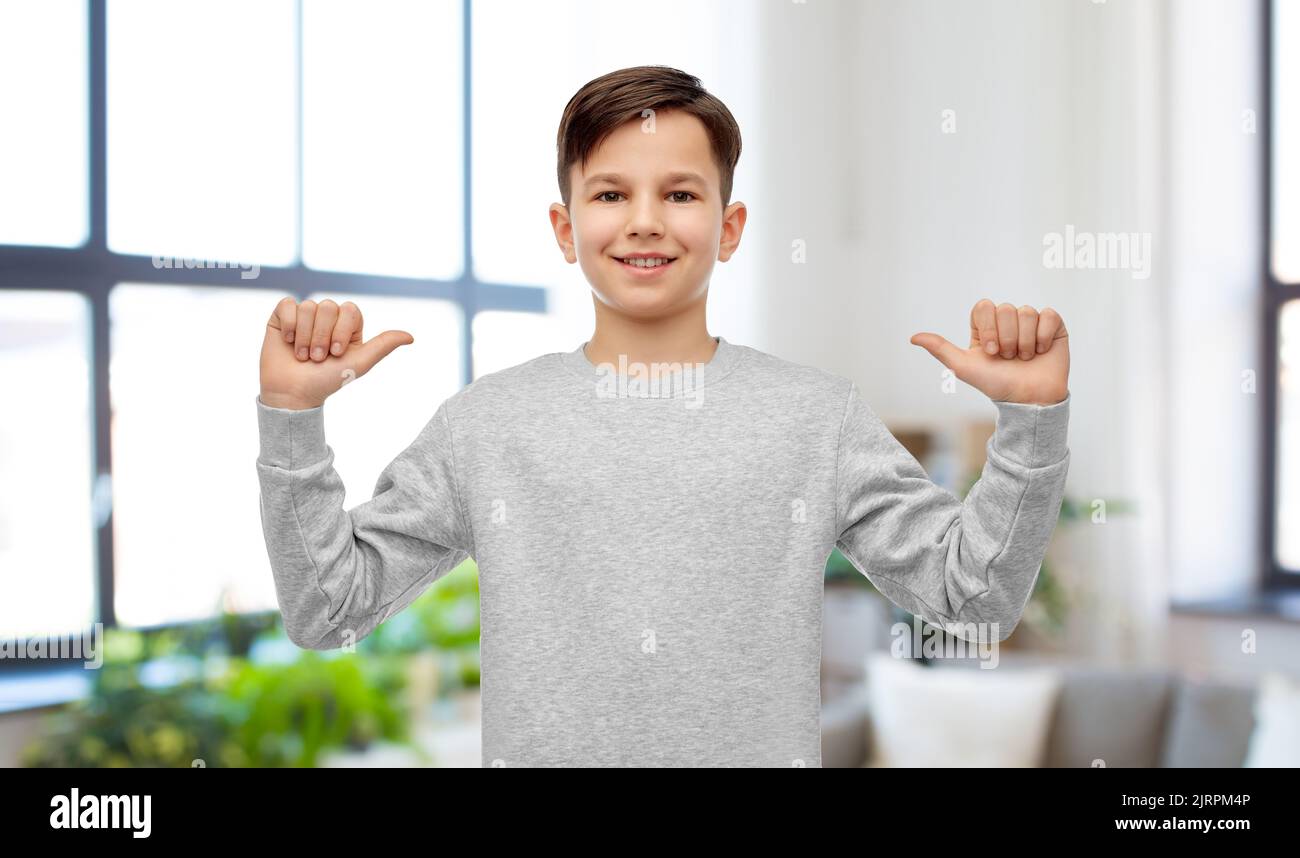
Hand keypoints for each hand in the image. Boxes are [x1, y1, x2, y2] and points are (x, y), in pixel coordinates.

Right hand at [259, 297, 413, 409]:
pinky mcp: (282, 316)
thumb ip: (383, 346)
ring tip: (303, 355)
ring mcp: (305, 316)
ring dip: (305, 336)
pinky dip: (289, 325)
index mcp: (347, 326)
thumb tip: (411, 337)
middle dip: (322, 337)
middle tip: (317, 358)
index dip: (341, 330)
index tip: (336, 354)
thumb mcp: (359, 364)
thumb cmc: (327, 381)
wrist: (293, 393)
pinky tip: (289, 342)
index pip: (350, 309)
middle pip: (328, 306)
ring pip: (308, 307)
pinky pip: (288, 305)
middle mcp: (327, 318)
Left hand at [909, 300, 1068, 405]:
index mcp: (986, 327)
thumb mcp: (963, 367)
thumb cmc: (996, 384)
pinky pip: (1048, 316)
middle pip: (1006, 309)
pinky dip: (1044, 336)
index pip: (984, 307)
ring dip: (1025, 341)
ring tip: (1025, 358)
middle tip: (1009, 357)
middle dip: (1007, 338)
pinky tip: (1041, 351)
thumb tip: (913, 337)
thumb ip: (940, 349)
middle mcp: (1008, 321)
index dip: (988, 328)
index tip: (990, 352)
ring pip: (1027, 312)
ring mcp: (1031, 322)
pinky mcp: (1053, 326)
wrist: (1028, 400)